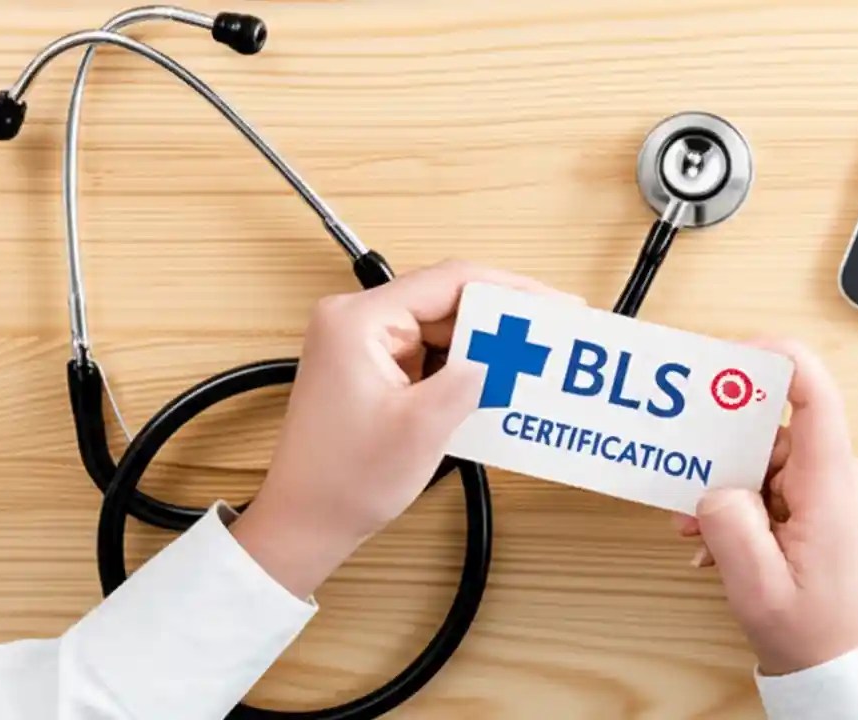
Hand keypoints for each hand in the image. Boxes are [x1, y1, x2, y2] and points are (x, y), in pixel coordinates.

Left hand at [231, 261, 563, 596]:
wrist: (304, 522)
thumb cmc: (343, 481)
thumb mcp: (421, 428)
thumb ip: (469, 379)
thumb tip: (504, 353)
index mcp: (358, 320)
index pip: (449, 281)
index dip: (511, 289)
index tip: (553, 305)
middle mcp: (355, 321)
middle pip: (447, 300)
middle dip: (503, 319)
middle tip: (552, 334)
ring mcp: (362, 344)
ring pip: (442, 327)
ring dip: (486, 344)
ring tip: (532, 360)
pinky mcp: (372, 368)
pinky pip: (430, 352)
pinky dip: (464, 365)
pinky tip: (497, 380)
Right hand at [675, 340, 857, 675]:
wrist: (854, 673)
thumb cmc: (823, 637)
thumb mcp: (758, 587)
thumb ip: (728, 524)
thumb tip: (715, 487)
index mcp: (832, 485)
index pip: (815, 395)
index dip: (776, 361)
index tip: (732, 357)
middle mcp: (842, 478)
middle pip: (772, 435)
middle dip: (724, 461)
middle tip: (688, 490)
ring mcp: (837, 493)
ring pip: (768, 465)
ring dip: (731, 493)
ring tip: (703, 533)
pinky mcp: (831, 508)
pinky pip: (779, 489)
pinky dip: (747, 510)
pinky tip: (724, 544)